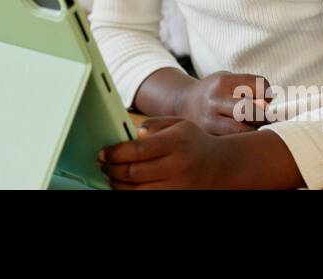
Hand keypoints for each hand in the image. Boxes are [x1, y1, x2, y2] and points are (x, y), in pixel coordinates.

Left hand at [99, 117, 230, 188]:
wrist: (220, 165)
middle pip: (134, 172)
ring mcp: (177, 186)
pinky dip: (131, 193)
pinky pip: (146, 199)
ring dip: (117, 184)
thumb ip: (152, 125)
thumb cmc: (193, 142)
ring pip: (137, 191)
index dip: (115, 153)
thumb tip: (131, 135)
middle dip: (112, 168)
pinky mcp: (176, 197)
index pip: (138, 150)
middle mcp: (176, 167)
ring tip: (110, 175)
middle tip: (101, 164)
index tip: (103, 152)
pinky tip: (124, 186)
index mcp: (175, 143)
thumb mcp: (177, 124)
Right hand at [172, 70, 271, 134]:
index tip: (266, 98)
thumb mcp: (228, 80)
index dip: (268, 93)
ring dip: (255, 131)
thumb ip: (249, 89)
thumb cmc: (214, 92)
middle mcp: (214, 100)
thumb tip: (268, 108)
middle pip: (250, 110)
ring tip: (256, 127)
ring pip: (242, 131)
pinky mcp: (208, 136)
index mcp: (223, 82)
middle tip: (266, 117)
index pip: (259, 85)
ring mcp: (209, 121)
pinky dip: (243, 140)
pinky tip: (244, 136)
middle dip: (264, 115)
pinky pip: (233, 141)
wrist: (182, 103)